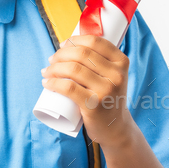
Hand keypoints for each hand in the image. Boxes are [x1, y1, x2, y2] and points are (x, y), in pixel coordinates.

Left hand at [41, 34, 133, 148]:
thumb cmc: (108, 97)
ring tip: (47, 72)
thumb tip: (71, 43)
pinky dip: (53, 83)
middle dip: (60, 54)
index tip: (62, 45)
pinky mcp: (94, 105)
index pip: (95, 42)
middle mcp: (117, 74)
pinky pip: (68, 88)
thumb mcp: (113, 76)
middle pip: (81, 54)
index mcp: (122, 62)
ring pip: (73, 69)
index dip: (74, 40)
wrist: (115, 127)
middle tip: (51, 60)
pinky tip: (47, 83)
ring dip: (53, 68)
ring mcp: (106, 90)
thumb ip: (102, 60)